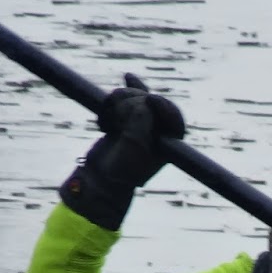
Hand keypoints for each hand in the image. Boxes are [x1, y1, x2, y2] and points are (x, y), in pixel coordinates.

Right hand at [59, 73, 185, 229]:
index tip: (150, 99)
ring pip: (134, 95)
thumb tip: (145, 100)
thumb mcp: (135, 145)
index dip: (162, 104)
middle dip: (132, 102)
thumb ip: (142, 120)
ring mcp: (141, 122)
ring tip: (107, 121)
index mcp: (169, 141)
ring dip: (119, 101)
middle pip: (149, 100)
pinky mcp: (124, 118)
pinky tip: (118, 94)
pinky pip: (123, 97)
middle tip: (117, 120)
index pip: (172, 114)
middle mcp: (157, 130)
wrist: (99, 179)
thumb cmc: (121, 169)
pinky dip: (114, 99)